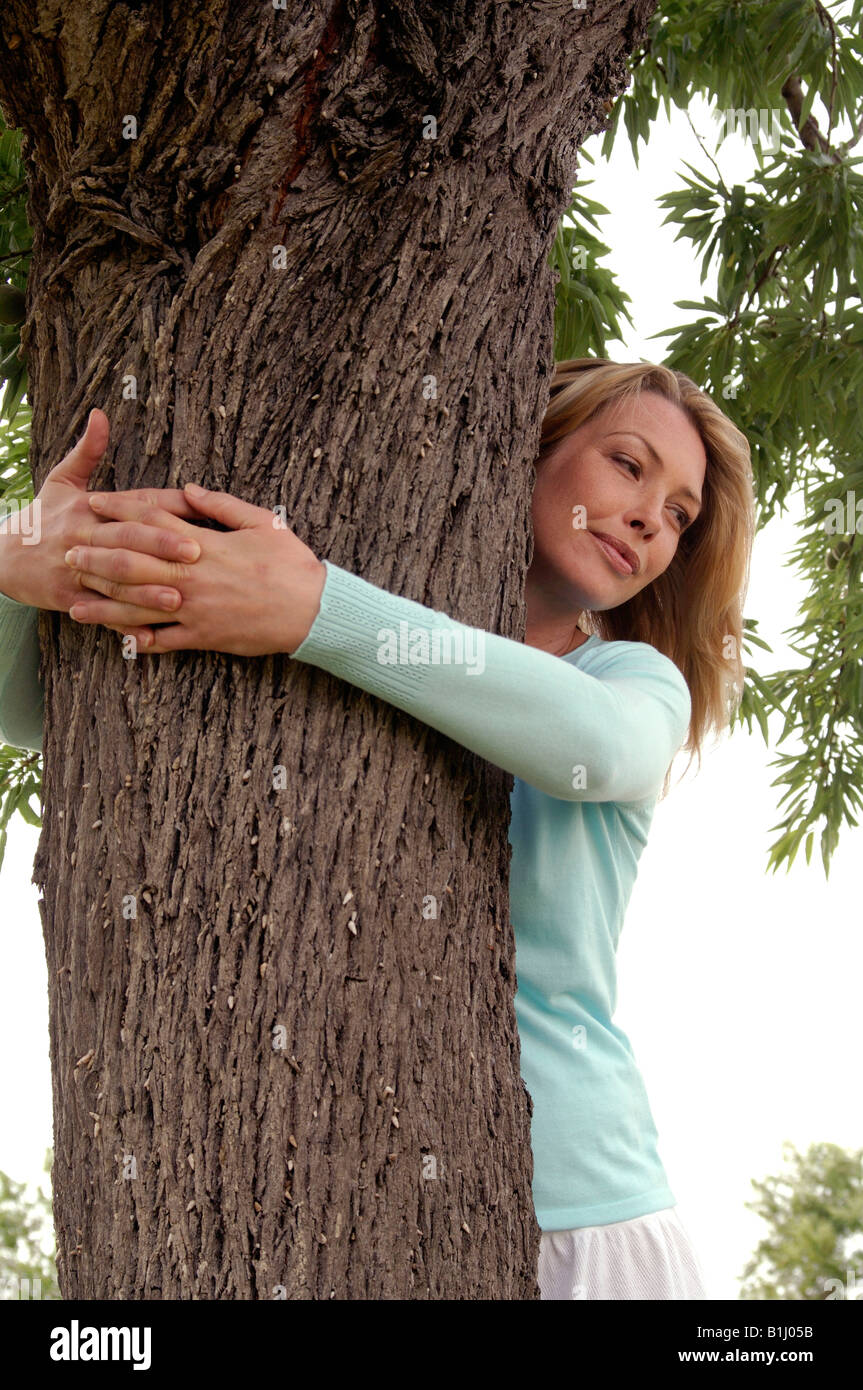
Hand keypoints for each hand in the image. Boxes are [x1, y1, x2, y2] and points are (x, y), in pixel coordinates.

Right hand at [0, 408, 204, 639]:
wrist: (3, 556)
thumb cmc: (43, 517)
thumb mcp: (61, 479)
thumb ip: (88, 450)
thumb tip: (101, 414)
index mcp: (90, 506)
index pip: (135, 502)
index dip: (168, 503)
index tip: (201, 505)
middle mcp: (85, 535)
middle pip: (126, 538)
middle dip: (160, 544)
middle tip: (196, 551)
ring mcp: (76, 568)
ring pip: (114, 579)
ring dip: (146, 590)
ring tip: (176, 596)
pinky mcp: (69, 597)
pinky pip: (101, 611)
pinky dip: (123, 623)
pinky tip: (148, 632)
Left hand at [66, 483, 325, 655]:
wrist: (313, 610)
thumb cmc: (291, 564)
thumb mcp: (262, 522)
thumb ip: (222, 505)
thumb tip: (188, 489)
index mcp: (205, 544)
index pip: (152, 520)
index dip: (119, 509)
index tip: (93, 503)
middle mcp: (192, 576)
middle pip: (133, 564)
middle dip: (96, 558)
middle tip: (67, 552)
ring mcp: (194, 609)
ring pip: (139, 607)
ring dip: (104, 604)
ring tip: (76, 602)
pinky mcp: (203, 636)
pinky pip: (165, 641)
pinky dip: (140, 641)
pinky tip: (117, 639)